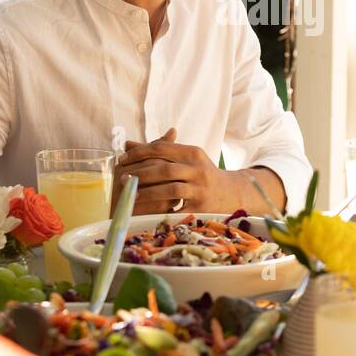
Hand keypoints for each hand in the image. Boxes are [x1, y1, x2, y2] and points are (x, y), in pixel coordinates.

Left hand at [117, 128, 273, 214]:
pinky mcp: (201, 207)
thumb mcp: (186, 159)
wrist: (232, 194)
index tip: (122, 158)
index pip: (161, 149)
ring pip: (170, 189)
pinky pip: (177, 209)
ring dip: (148, 192)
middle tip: (122, 178)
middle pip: (164, 168)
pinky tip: (147, 211)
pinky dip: (161, 210)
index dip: (139, 153)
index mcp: (193, 153)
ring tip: (132, 194)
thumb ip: (160, 152)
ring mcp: (201, 189)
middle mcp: (198, 169)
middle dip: (140, 174)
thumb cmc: (202, 175)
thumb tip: (127, 144)